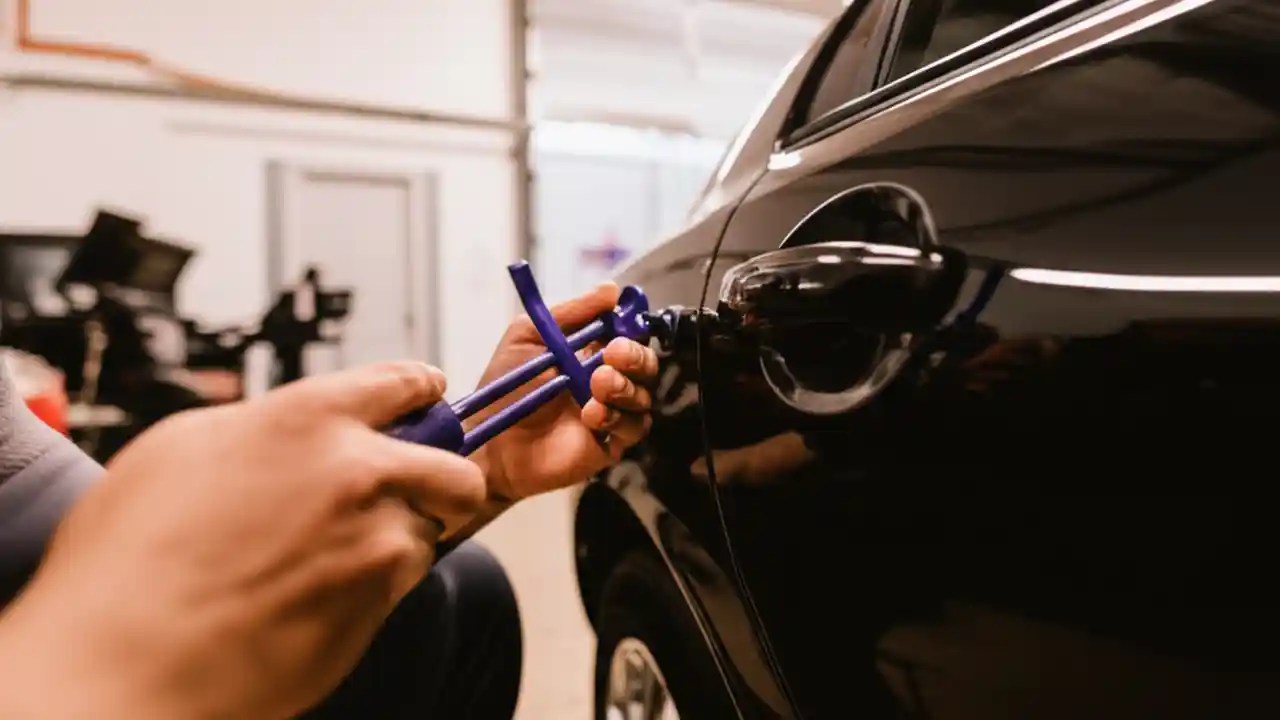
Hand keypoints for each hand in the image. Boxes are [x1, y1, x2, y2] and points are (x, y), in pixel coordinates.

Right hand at [0, 362, 483, 719]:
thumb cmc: (128, 560)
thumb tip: (293, 432)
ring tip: (329, 558)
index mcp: (308, 419)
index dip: (420, 391)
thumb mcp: (183, 449)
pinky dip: (377, 586)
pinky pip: (402, 585)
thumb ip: (262, 428)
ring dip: (400, 537)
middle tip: (416, 490)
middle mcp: (358, 473)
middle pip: (454, 465)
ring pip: (430, 530)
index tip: (429, 396)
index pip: (401, 384)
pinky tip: (317, 595)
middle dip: (444, 476)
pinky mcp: (378, 606)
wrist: (122, 662)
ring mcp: (376, 543)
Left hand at [472, 282, 658, 502]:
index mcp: (590, 351)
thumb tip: (611, 288)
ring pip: (643, 396)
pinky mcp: (609, 444)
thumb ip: (570, 312)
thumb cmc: (505, 386)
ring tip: (598, 383)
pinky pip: (633, 428)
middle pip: (644, 364)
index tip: (622, 323)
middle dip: (635, 356)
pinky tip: (591, 415)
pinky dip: (617, 417)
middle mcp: (606, 380)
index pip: (628, 334)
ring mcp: (610, 413)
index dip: (631, 327)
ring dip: (625, 386)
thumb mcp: (529, 336)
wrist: (489, 440)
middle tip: (614, 353)